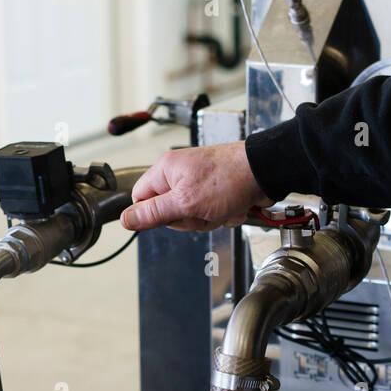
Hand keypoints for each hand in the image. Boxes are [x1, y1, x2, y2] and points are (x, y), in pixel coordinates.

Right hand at [120, 142, 272, 231]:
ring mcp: (198, 184)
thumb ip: (153, 212)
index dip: (154, 214)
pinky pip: (209, 215)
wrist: (264, 173)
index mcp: (165, 170)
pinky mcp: (215, 192)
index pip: (141, 199)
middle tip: (202, 209)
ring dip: (208, 219)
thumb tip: (125, 219)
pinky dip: (222, 216)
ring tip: (220, 207)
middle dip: (189, 219)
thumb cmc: (229, 179)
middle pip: (168, 213)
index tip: (171, 215)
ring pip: (191, 217)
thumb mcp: (185, 202)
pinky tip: (231, 206)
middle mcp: (179, 174)